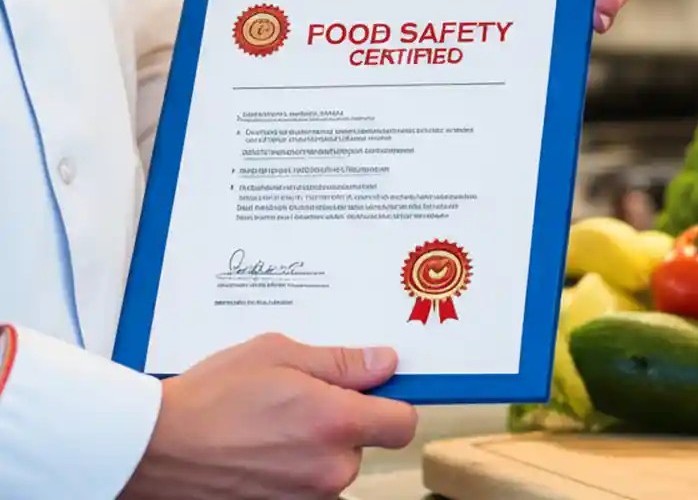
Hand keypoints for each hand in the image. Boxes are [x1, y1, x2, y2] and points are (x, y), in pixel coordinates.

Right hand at [120, 333, 417, 499]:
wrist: (151, 449)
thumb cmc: (208, 399)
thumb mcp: (277, 355)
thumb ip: (340, 362)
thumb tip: (383, 363)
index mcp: (336, 423)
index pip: (402, 423)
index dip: (391, 406)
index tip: (376, 394)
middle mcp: (329, 469)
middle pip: (362, 445)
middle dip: (340, 424)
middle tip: (297, 403)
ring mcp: (306, 498)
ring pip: (332, 468)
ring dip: (313, 450)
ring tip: (267, 428)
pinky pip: (305, 488)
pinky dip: (289, 472)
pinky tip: (257, 453)